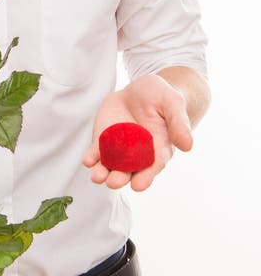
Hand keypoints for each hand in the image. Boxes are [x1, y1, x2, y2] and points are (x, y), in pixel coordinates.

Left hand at [82, 73, 192, 191]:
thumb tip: (188, 145)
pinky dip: (91, 157)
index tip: (138, 185)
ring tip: (98, 176)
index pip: (152, 167)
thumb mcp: (172, 104)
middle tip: (113, 182)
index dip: (145, 177)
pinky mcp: (104, 140)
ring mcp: (119, 148)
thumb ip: (179, 123)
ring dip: (103, 172)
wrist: (141, 89)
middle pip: (129, 170)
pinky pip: (97, 151)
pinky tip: (88, 160)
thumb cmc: (161, 97)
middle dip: (120, 178)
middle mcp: (138, 154)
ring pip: (110, 165)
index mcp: (158, 149)